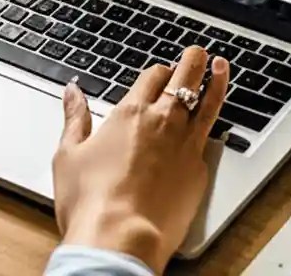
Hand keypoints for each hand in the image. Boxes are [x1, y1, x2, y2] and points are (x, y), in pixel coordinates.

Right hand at [53, 47, 229, 272]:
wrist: (121, 236)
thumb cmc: (91, 200)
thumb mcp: (68, 154)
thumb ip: (74, 118)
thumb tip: (72, 92)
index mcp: (130, 113)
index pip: (152, 76)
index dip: (158, 71)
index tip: (160, 71)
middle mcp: (162, 122)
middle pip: (184, 79)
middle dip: (192, 61)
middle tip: (197, 53)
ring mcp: (185, 145)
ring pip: (208, 101)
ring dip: (216, 80)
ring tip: (222, 66)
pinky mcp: (200, 171)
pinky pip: (210, 138)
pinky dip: (214, 122)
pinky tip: (216, 120)